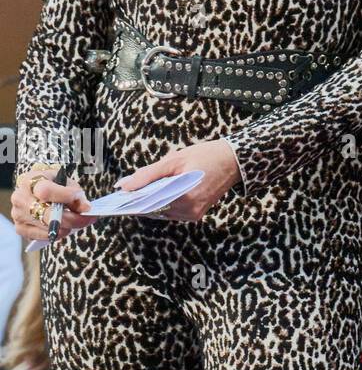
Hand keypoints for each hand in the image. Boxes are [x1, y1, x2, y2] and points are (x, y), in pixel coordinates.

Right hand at [10, 168, 95, 242]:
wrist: (36, 188)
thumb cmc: (53, 184)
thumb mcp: (66, 182)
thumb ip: (75, 194)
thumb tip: (85, 209)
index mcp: (31, 180)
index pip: (45, 191)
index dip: (65, 196)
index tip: (81, 200)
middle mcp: (20, 198)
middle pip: (46, 213)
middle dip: (71, 219)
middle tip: (87, 219)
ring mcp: (18, 214)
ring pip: (45, 226)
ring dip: (66, 227)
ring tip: (79, 223)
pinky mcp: (20, 228)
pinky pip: (40, 236)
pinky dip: (56, 234)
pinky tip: (65, 229)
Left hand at [117, 140, 241, 220]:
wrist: (234, 160)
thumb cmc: (206, 156)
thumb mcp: (175, 159)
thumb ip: (148, 174)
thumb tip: (124, 186)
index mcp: (184, 196)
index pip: (147, 204)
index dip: (132, 199)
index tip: (119, 194)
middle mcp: (189, 210)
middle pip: (153, 209)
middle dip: (141, 199)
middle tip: (130, 188)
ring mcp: (193, 214)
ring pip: (162, 211)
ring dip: (152, 201)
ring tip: (147, 187)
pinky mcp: (196, 214)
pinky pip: (172, 211)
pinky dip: (164, 202)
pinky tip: (162, 191)